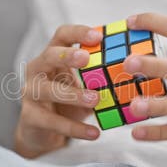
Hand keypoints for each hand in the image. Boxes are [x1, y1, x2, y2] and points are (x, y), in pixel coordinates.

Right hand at [14, 24, 102, 157]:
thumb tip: (136, 69)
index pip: (62, 35)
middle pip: (49, 56)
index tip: (98, 36)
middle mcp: (37, 70)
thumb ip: (99, 74)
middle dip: (66, 56)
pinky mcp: (29, 117)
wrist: (41, 131)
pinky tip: (94, 133)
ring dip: (73, 95)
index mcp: (52, 56)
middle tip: (86, 58)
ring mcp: (30, 93)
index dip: (78, 33)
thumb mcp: (81, 84)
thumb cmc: (66, 101)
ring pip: (49, 90)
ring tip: (95, 100)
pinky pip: (53, 122)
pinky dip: (75, 128)